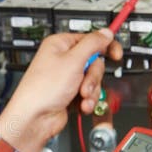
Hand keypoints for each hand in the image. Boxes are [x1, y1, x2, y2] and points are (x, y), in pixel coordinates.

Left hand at [0, 30, 121, 151]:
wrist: (35, 118)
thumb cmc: (43, 89)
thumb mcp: (73, 61)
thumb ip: (92, 44)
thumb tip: (105, 32)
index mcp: (61, 45)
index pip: (90, 39)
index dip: (105, 46)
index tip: (116, 54)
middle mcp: (63, 60)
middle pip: (95, 62)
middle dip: (93, 77)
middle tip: (84, 85)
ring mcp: (67, 78)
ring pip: (93, 80)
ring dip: (91, 91)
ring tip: (81, 98)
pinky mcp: (71, 93)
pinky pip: (89, 93)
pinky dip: (87, 101)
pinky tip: (80, 105)